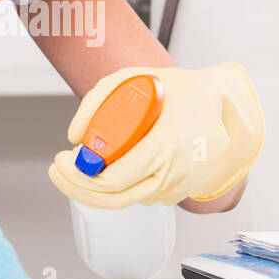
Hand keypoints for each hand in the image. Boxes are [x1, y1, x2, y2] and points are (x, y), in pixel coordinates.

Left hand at [47, 62, 264, 208]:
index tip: (60, 160)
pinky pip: (144, 196)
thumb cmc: (175, 88)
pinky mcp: (182, 190)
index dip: (79, 176)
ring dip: (98, 188)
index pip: (113, 179)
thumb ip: (95, 102)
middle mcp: (174, 171)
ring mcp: (181, 185)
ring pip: (128, 200)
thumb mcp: (129, 78)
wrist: (219, 100)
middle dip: (79, 188)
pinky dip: (122, 187)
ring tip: (82, 163)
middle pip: (115, 198)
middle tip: (59, 171)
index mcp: (164, 145)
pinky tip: (110, 167)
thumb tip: (74, 137)